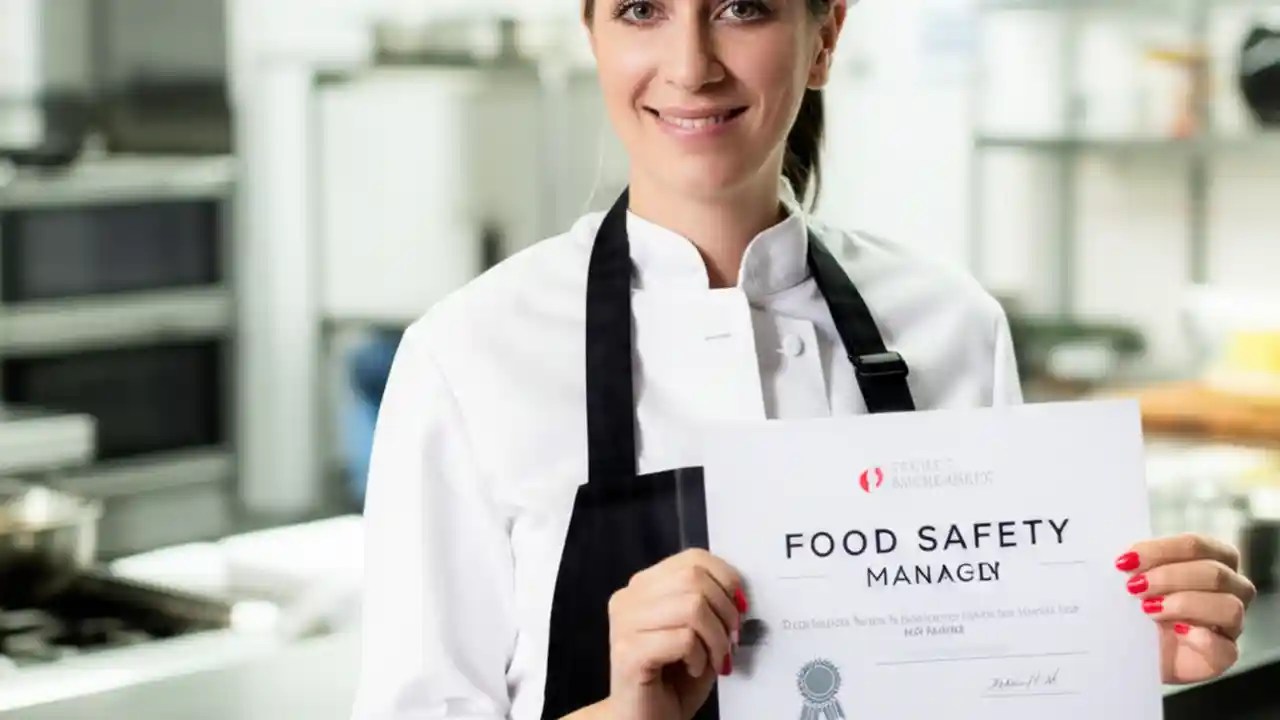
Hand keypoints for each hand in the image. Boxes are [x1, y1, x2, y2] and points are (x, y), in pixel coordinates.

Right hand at [605, 549, 745, 719]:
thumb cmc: (673, 679)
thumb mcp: (699, 633)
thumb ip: (711, 605)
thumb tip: (740, 594)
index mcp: (644, 586)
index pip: (693, 558)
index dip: (726, 580)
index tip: (739, 610)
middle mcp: (628, 598)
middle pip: (694, 578)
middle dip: (725, 612)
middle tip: (729, 642)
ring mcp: (624, 624)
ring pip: (692, 607)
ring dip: (716, 638)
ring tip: (714, 659)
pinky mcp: (627, 652)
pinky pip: (683, 639)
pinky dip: (700, 656)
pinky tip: (694, 669)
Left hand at [1116, 533, 1256, 684]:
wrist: (1138, 654)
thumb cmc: (1139, 610)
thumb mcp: (1138, 582)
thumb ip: (1140, 566)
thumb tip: (1125, 558)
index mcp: (1212, 559)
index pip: (1198, 545)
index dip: (1162, 550)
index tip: (1127, 560)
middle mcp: (1231, 588)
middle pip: (1214, 572)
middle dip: (1169, 577)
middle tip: (1134, 587)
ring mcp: (1233, 623)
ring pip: (1228, 606)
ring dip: (1184, 604)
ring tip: (1148, 610)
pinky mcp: (1225, 656)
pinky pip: (1225, 647)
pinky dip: (1202, 638)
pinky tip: (1177, 632)